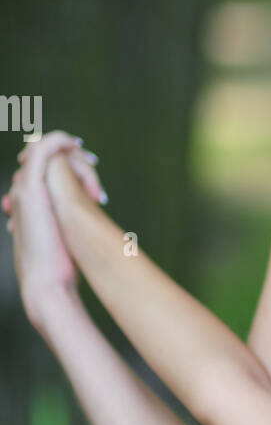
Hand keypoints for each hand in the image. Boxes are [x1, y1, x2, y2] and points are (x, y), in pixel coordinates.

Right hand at [3, 130, 107, 325]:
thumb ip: (69, 223)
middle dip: (72, 159)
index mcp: (29, 205)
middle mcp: (23, 194)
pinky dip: (57, 141)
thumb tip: (88, 219)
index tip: (91, 176)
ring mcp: (24, 190)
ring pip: (44, 152)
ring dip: (71, 156)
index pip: (42, 170)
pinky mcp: (31, 189)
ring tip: (91, 163)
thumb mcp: (65, 238)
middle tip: (94, 164)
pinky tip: (76, 145)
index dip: (68, 165)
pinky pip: (41, 150)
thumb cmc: (58, 268)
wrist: (46, 282)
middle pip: (44, 158)